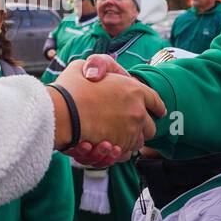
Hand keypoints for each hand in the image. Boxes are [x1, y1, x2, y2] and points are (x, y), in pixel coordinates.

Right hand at [50, 58, 164, 159]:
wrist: (62, 113)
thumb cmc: (70, 89)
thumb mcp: (83, 66)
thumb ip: (96, 67)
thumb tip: (96, 74)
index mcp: (134, 90)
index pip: (155, 100)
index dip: (157, 106)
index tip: (159, 111)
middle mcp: (137, 111)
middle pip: (150, 126)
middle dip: (143, 127)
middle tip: (131, 126)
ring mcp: (130, 131)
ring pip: (139, 142)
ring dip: (130, 140)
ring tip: (117, 137)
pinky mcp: (120, 147)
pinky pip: (126, 154)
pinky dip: (120, 152)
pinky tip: (110, 146)